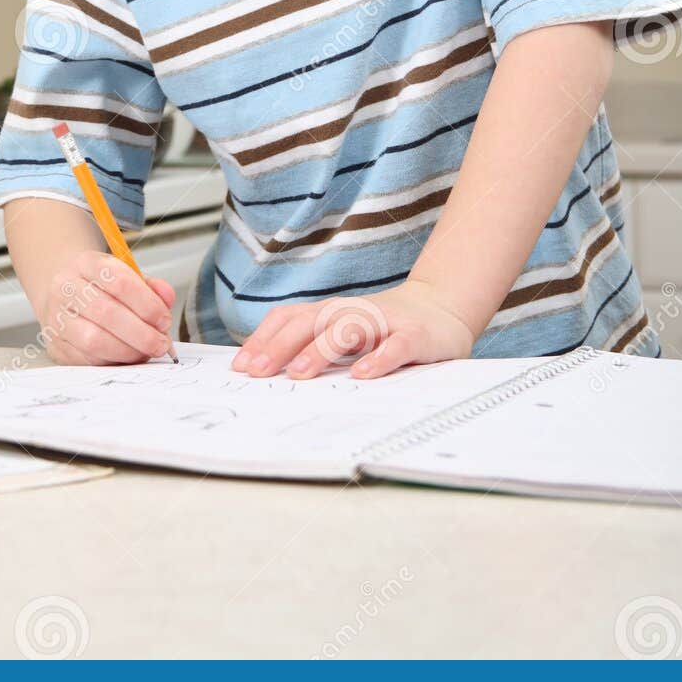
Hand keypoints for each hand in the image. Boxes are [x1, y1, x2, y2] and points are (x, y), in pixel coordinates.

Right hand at [41, 251, 176, 365]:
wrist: (63, 292)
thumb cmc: (99, 286)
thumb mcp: (125, 274)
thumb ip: (151, 287)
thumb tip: (167, 298)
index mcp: (85, 263)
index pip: (118, 281)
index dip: (147, 303)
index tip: (164, 319)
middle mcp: (65, 288)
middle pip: (106, 312)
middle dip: (141, 333)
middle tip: (160, 343)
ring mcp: (56, 317)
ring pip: (93, 340)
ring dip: (128, 351)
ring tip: (146, 352)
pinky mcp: (55, 344)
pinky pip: (86, 360)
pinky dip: (112, 361)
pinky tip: (126, 357)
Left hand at [229, 280, 474, 379]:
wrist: (441, 307)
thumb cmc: (382, 327)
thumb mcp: (343, 332)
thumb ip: (313, 345)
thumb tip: (265, 369)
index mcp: (330, 313)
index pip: (290, 318)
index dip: (264, 339)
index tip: (241, 365)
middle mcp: (352, 312)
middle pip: (310, 322)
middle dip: (280, 346)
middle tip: (258, 372)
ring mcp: (383, 322)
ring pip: (348, 329)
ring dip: (321, 350)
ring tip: (300, 373)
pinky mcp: (414, 335)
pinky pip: (395, 345)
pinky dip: (378, 358)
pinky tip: (363, 374)